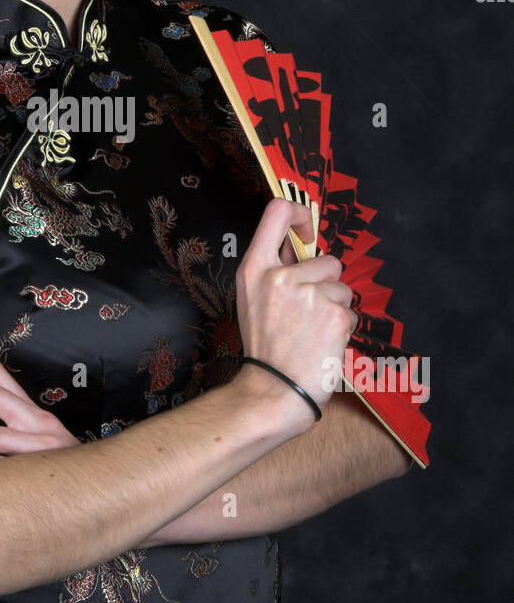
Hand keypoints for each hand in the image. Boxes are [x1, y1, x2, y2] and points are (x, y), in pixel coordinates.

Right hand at [236, 198, 358, 429]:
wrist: (273, 391)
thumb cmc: (265, 348)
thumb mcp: (252, 300)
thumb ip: (274, 271)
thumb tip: (302, 251)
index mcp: (255, 268)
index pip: (278, 211)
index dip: (300, 214)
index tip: (308, 233)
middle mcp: (280, 276)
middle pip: (327, 260)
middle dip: (327, 285)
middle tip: (307, 316)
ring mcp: (309, 295)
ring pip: (343, 289)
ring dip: (336, 309)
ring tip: (313, 333)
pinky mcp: (334, 315)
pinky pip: (351, 313)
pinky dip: (342, 329)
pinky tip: (323, 345)